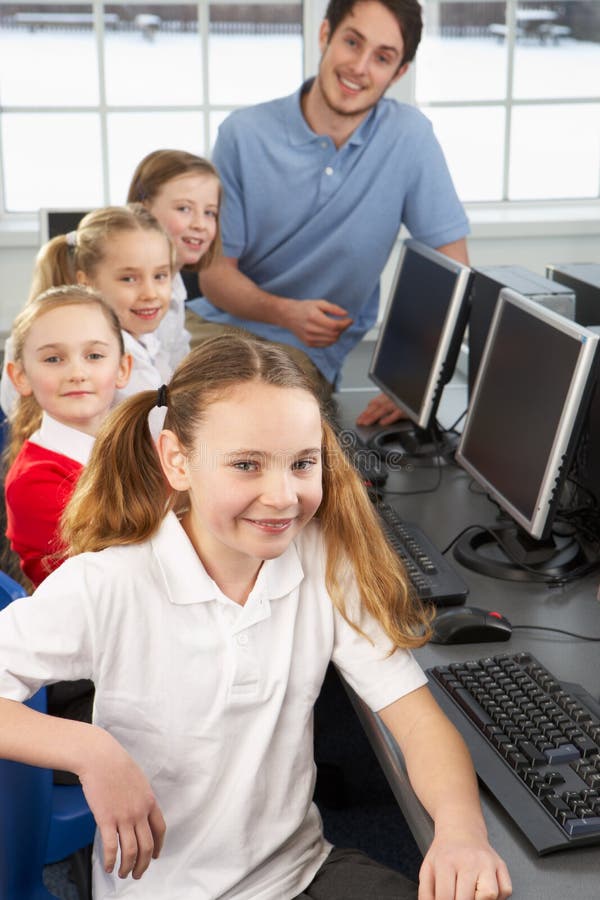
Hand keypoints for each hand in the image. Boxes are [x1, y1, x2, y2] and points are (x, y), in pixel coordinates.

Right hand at [78, 731, 165, 879]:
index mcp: (149, 801)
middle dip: (144, 864)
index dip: (158, 846)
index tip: (155, 856)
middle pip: (147, 846)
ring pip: (131, 851)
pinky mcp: (106, 819)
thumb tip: (138, 810)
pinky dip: (111, 861)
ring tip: (123, 873)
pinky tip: (108, 867)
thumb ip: (140, 798)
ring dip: (128, 867)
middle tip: (138, 873)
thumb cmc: (116, 764)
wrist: (100, 758)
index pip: (160, 830)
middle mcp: (139, 812)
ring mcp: (124, 817)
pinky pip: (111, 847)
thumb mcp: (137, 780)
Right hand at [282, 299, 352, 347]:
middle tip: (344, 323)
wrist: (288, 316)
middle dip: (343, 329)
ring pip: (331, 341)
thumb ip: (333, 308)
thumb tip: (346, 314)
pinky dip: (331, 339)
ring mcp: (309, 338)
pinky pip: (326, 345)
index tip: (350, 320)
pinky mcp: (309, 344)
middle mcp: (311, 330)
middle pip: (334, 334)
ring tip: (337, 327)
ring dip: (338, 335)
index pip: (334, 326)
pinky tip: (329, 332)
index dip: (345, 324)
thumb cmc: (304, 308)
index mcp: (314, 318)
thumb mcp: (319, 303)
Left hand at [355, 392, 405, 426]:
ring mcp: (399, 402)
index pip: (374, 402)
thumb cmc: (410, 397)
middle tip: (360, 422)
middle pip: (376, 405)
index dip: (366, 410)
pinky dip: (388, 418)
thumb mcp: (397, 398)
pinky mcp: (406, 408)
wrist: (422, 394)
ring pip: (383, 409)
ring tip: (366, 423)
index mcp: (389, 394)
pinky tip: (382, 423)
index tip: (360, 418)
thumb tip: (377, 412)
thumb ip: (387, 403)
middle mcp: (393, 397)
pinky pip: (396, 414)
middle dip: (366, 414)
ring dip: (373, 417)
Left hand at [418, 830, 511, 899]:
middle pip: (468, 898)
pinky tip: (484, 889)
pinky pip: (505, 890)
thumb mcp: (428, 869)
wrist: (461, 829)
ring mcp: (487, 862)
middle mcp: (469, 860)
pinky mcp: (502, 865)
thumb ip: (426, 893)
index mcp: (446, 861)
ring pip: (490, 895)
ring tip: (472, 893)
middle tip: (459, 898)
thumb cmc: (445, 852)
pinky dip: (497, 896)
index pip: (445, 896)